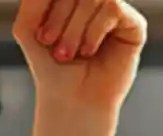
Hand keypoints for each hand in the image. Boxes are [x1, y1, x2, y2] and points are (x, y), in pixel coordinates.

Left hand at [12, 0, 147, 111]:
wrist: (73, 99)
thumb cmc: (51, 67)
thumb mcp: (28, 26)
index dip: (52, 8)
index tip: (41, 38)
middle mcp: (94, 0)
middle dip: (61, 18)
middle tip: (58, 50)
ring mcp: (115, 11)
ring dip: (76, 28)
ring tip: (71, 54)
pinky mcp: (134, 25)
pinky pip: (114, 8)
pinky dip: (95, 30)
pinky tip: (89, 51)